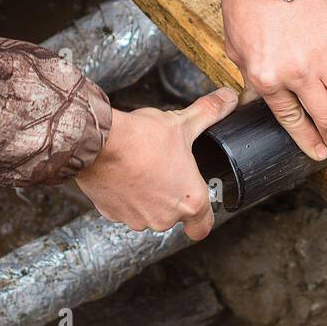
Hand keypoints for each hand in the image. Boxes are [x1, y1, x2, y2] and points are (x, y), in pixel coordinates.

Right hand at [75, 88, 237, 240]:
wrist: (99, 142)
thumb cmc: (142, 138)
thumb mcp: (183, 123)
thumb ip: (209, 112)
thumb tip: (228, 98)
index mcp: (189, 201)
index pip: (202, 227)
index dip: (202, 216)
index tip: (198, 202)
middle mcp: (164, 218)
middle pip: (174, 216)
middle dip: (171, 195)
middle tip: (166, 169)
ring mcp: (136, 219)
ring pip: (148, 213)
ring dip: (148, 196)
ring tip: (144, 167)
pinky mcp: (112, 214)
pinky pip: (124, 209)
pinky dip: (125, 196)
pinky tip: (124, 173)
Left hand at [222, 0, 326, 162]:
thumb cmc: (247, 9)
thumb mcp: (238, 53)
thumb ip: (254, 82)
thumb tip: (265, 102)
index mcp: (267, 78)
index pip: (293, 121)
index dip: (307, 142)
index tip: (317, 153)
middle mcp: (298, 72)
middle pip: (324, 117)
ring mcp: (322, 57)